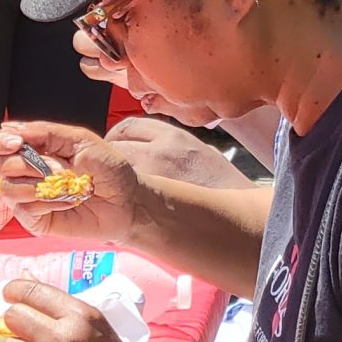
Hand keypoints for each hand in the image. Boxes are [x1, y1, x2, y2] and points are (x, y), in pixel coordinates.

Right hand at [0, 119, 141, 243]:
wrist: (127, 201)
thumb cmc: (108, 169)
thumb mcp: (82, 141)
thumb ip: (47, 133)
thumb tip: (10, 127)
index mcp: (34, 149)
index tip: (17, 143)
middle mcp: (24, 172)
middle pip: (0, 165)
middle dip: (31, 164)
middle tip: (62, 168)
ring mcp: (26, 197)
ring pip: (7, 188)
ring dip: (41, 185)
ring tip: (68, 185)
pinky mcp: (33, 219)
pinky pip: (24, 209)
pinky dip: (48, 202)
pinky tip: (67, 202)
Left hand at [0, 277, 161, 341]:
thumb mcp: (98, 327)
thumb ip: (61, 307)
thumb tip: (25, 279)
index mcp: (80, 316)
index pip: (32, 291)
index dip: (15, 290)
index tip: (9, 293)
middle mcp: (61, 337)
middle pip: (13, 317)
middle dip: (17, 323)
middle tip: (29, 333)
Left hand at [105, 116, 251, 190]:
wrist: (235, 216)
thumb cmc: (221, 186)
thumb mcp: (202, 152)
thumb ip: (175, 144)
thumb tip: (148, 144)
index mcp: (176, 136)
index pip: (130, 125)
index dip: (117, 135)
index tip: (115, 145)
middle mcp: (160, 151)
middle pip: (115, 142)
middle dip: (107, 153)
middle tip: (106, 167)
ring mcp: (151, 176)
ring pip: (112, 165)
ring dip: (105, 173)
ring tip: (111, 185)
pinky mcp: (145, 200)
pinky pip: (119, 190)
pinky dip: (115, 192)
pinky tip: (121, 200)